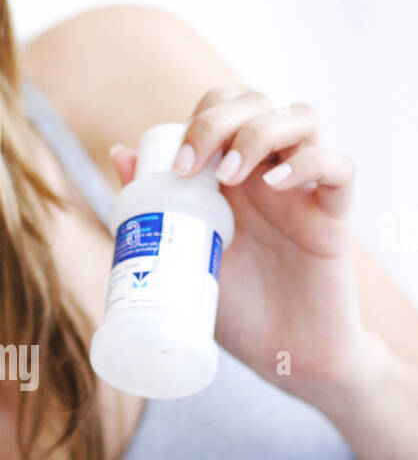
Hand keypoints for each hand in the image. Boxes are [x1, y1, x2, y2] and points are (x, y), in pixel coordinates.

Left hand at [109, 87, 367, 398]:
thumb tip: (120, 154)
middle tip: (193, 169)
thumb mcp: (184, 257)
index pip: (223, 108)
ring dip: (259, 133)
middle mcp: (268, 172)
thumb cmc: (236, 309)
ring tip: (231, 176)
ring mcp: (303, 191)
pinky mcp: (334, 217)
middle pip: (256, 101)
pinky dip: (309, 164)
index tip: (174, 168)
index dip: (197, 120)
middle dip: (219, 120)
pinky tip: (276, 185)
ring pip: (301, 116)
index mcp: (232, 175)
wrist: (282, 358)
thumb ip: (155, 209)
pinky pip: (339, 168)